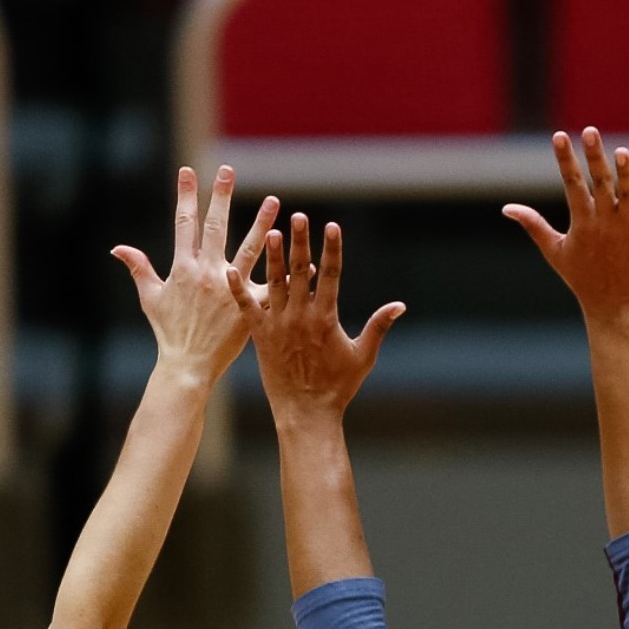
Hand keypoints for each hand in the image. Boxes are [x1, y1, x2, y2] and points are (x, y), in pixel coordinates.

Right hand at [112, 165, 276, 386]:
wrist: (188, 364)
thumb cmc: (169, 333)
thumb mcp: (151, 298)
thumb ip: (139, 269)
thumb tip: (118, 248)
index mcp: (183, 268)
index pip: (184, 223)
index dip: (186, 196)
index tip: (189, 172)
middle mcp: (207, 273)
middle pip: (216, 227)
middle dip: (221, 197)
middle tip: (229, 171)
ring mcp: (229, 288)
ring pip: (250, 249)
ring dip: (263, 224)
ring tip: (277, 201)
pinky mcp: (249, 307)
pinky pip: (273, 286)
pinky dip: (291, 274)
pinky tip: (309, 259)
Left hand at [228, 213, 404, 425]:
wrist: (306, 411)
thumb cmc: (338, 386)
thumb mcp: (364, 356)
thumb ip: (378, 327)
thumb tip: (400, 305)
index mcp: (326, 318)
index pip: (330, 275)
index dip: (331, 249)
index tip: (331, 225)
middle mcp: (301, 316)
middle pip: (300, 271)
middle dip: (300, 242)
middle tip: (297, 216)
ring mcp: (278, 324)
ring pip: (274, 283)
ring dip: (272, 258)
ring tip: (269, 232)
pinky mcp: (260, 335)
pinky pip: (247, 307)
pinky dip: (238, 289)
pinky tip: (229, 269)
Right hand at [503, 127, 628, 327]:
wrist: (615, 309)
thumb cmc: (582, 279)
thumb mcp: (555, 251)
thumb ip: (533, 225)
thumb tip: (507, 208)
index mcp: (582, 221)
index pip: (572, 183)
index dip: (565, 159)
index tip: (559, 136)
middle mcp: (605, 221)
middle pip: (600, 183)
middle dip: (594, 157)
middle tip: (590, 131)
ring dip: (626, 174)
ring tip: (622, 152)